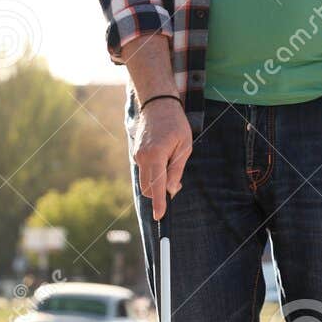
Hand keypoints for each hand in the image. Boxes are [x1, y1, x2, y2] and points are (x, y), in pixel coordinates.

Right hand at [131, 100, 193, 220]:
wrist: (157, 104)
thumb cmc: (175, 124)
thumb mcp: (184, 147)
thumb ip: (176, 170)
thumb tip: (171, 190)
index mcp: (156, 156)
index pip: (156, 186)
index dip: (158, 203)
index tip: (159, 216)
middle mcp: (142, 158)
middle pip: (148, 188)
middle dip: (159, 194)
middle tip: (176, 185)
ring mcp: (137, 156)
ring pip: (145, 181)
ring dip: (157, 184)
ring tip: (172, 167)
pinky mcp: (136, 154)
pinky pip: (145, 171)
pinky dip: (154, 174)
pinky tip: (165, 160)